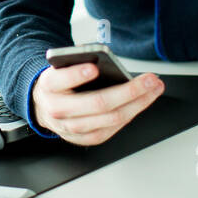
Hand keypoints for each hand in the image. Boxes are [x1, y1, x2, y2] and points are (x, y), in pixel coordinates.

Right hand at [30, 63, 164, 145]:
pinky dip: (130, 114)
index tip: (94, 68)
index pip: (60, 81)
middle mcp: (58, 109)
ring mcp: (72, 128)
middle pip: (97, 103)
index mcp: (49, 86)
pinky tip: (142, 102)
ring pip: (111, 118)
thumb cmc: (59, 83)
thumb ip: (77, 61)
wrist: (44, 105)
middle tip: (149, 80)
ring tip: (154, 89)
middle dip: (129, 91)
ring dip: (138, 103)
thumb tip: (103, 59)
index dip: (77, 75)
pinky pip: (112, 128)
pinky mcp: (84, 138)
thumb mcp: (61, 66)